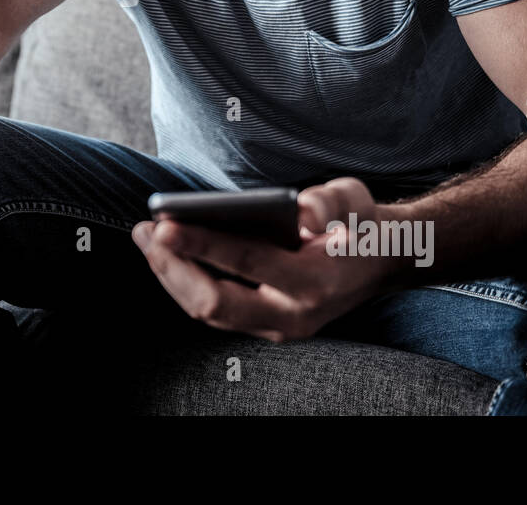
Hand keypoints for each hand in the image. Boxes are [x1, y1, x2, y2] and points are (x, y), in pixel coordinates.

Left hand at [131, 177, 404, 341]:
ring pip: (208, 312)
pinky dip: (185, 282)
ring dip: (171, 276)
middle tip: (145, 231)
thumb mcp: (354, 199)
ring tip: (145, 237)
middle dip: (172, 268)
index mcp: (316, 281)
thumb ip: (331, 202)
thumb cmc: (359, 223)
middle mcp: (294, 314)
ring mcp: (277, 327)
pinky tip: (166, 254)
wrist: (381, 261)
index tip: (164, 224)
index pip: (247, 262)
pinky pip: (214, 310)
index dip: (200, 243)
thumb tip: (305, 212)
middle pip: (214, 303)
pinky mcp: (264, 325)